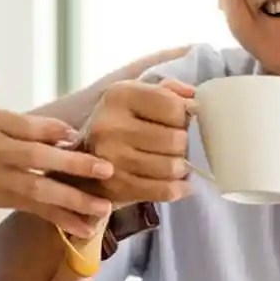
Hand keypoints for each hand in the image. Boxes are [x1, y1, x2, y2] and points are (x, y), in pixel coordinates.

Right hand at [0, 109, 115, 237]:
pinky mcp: (10, 202)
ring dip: (73, 202)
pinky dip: (62, 220)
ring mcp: (5, 184)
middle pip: (39, 161)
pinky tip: (86, 229)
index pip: (30, 129)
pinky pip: (39, 212)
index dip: (55, 132)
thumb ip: (30, 125)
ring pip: (41, 193)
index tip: (81, 135)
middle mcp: (0, 158)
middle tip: (107, 170)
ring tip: (103, 208)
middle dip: (73, 166)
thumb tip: (70, 134)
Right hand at [83, 79, 194, 204]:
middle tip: (179, 144)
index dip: (186, 115)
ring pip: (170, 166)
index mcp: (118, 95)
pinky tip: (181, 183)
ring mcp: (111, 158)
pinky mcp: (115, 186)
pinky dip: (178, 188)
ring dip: (181, 166)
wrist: (85, 157)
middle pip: (175, 138)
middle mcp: (110, 125)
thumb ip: (168, 90)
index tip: (182, 120)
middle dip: (185, 143)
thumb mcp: (137, 95)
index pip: (173, 106)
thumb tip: (194, 97)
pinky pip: (162, 190)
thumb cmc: (120, 122)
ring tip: (177, 162)